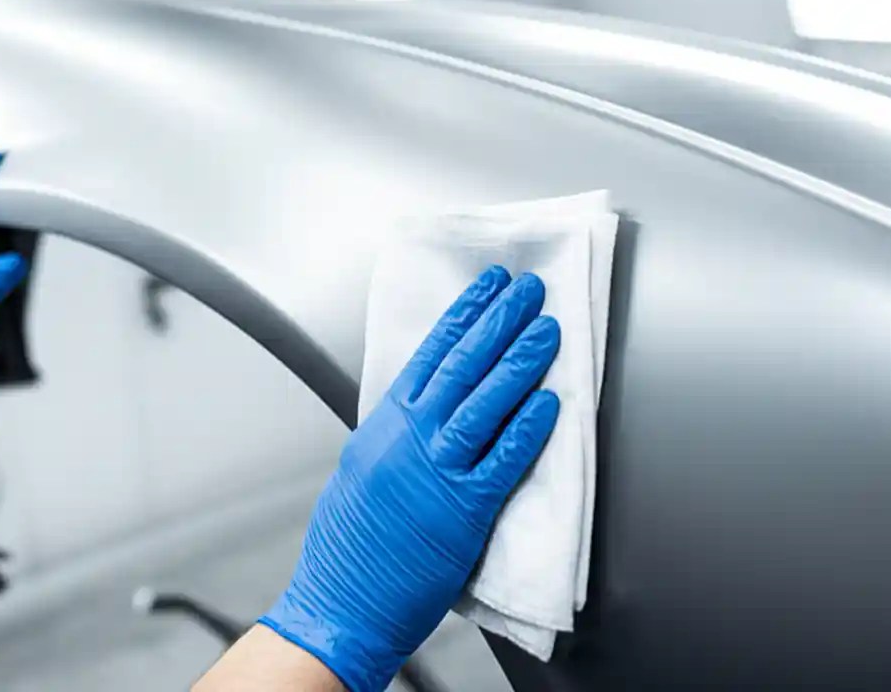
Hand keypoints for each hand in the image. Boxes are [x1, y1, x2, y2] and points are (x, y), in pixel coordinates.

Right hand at [261, 266, 561, 691]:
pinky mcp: (463, 510)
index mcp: (384, 426)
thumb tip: (424, 408)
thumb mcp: (361, 470)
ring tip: (548, 332)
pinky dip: (528, 428)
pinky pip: (503, 459)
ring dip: (521, 362)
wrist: (341, 604)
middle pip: (462, 365)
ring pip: (484, 402)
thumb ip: (395, 434)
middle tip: (529, 291)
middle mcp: (409, 439)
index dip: (465, 315)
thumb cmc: (350, 547)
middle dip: (500, 322)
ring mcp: (436, 472)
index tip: (489, 287)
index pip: (430, 354)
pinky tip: (550, 403)